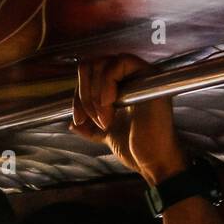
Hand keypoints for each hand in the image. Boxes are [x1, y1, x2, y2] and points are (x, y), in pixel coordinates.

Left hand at [71, 54, 186, 184]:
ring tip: (103, 119)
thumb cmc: (135, 148)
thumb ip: (89, 127)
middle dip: (83, 94)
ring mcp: (142, 74)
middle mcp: (132, 76)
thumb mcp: (105, 135)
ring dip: (94, 93)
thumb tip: (71, 124)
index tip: (78, 119)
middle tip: (88, 118)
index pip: (90, 75)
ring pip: (103, 63)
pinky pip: (119, 64)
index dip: (78, 95)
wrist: (152, 160)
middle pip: (93, 64)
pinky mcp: (150, 76)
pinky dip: (106, 84)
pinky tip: (109, 106)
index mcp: (121, 87)